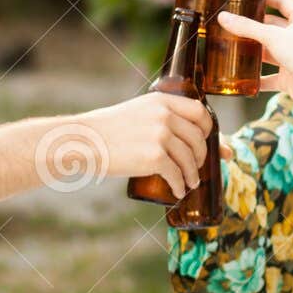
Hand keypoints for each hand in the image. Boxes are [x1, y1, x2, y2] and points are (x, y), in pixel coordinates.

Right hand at [83, 92, 211, 195]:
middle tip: (197, 166)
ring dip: (193, 174)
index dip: (208, 128)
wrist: (85, 140)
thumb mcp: (138, 112)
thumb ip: (160, 117)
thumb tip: (183, 135)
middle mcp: (165, 115)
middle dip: (201, 156)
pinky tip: (178, 191)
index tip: (208, 140)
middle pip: (198, 138)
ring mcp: (161, 136)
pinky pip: (177, 175)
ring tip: (190, 182)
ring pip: (190, 159)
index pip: (200, 111)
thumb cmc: (108, 129)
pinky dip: (180, 186)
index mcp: (162, 101)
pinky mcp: (154, 157)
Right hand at [214, 0, 292, 106]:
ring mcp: (292, 57)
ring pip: (268, 52)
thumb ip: (248, 28)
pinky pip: (268, 77)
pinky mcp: (288, 77)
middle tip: (233, 22)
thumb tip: (223, 18)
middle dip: (254, 26)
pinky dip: (256, 78)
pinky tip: (241, 78)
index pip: (282, 1)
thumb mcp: (273, 36)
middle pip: (272, 27)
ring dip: (253, 51)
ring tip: (231, 46)